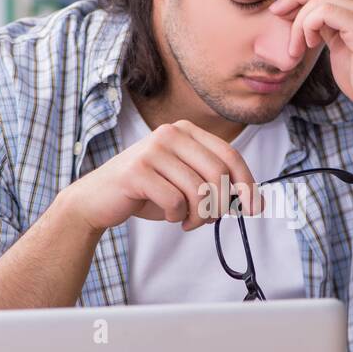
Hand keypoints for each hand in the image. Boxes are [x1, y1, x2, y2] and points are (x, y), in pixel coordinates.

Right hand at [60, 120, 261, 232]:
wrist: (98, 200)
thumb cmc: (146, 192)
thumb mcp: (185, 183)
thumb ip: (214, 184)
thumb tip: (251, 200)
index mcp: (186, 131)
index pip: (230, 156)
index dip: (247, 184)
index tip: (254, 208)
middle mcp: (170, 133)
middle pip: (217, 174)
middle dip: (220, 205)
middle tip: (209, 220)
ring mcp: (152, 150)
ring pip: (198, 191)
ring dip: (199, 216)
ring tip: (186, 221)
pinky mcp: (137, 171)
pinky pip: (175, 201)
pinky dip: (177, 216)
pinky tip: (169, 216)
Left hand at [268, 0, 352, 136]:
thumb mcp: (343, 45)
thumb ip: (331, 25)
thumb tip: (306, 11)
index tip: (282, 9)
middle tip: (277, 15)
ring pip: (320, 0)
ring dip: (299, 23)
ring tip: (299, 47)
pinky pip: (323, 13)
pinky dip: (307, 27)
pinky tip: (309, 46)